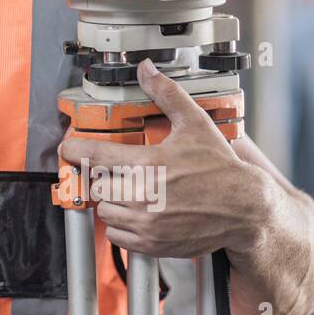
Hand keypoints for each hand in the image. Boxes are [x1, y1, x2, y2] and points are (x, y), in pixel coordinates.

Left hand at [58, 58, 271, 258]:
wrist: (245, 209)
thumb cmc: (220, 168)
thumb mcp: (194, 123)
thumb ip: (166, 94)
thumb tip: (147, 70)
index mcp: (148, 163)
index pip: (94, 155)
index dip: (75, 149)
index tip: (68, 148)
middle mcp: (144, 195)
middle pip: (97, 186)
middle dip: (105, 178)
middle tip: (121, 174)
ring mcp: (147, 223)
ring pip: (104, 212)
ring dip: (112, 203)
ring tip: (132, 194)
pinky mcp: (153, 244)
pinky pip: (116, 236)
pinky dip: (120, 227)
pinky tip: (137, 214)